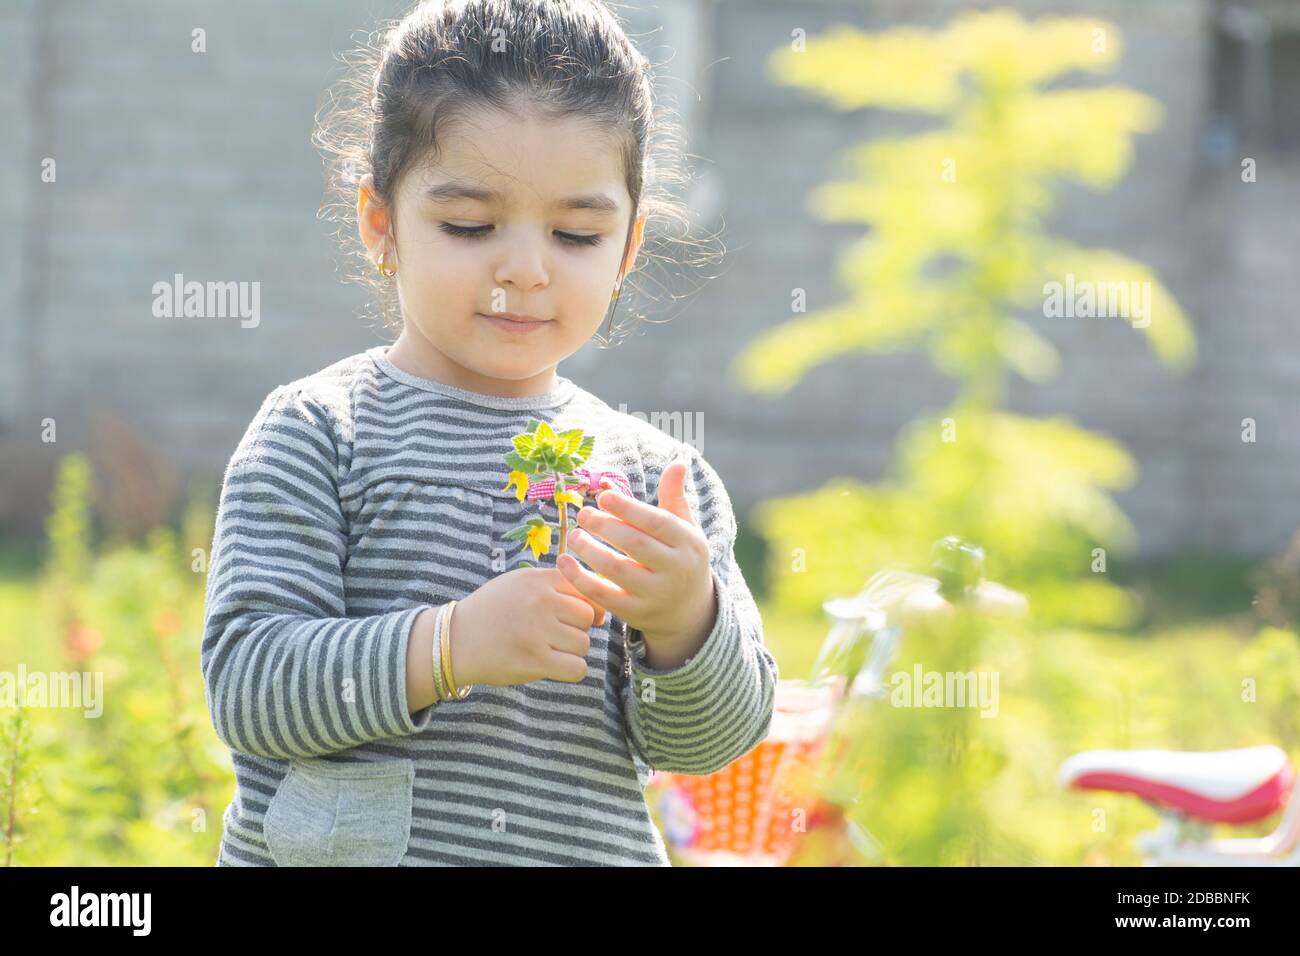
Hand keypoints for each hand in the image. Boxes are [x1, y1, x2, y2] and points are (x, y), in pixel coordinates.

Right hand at [451, 567, 606, 686]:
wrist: (455, 640)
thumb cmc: (493, 612)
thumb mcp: (520, 584)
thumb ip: (556, 587)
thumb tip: (601, 610)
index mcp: (538, 580)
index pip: (584, 589)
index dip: (587, 606)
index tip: (575, 617)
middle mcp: (540, 602)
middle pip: (587, 618)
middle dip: (577, 630)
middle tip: (555, 637)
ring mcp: (537, 631)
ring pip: (583, 644)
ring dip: (571, 651)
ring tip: (548, 650)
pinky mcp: (534, 661)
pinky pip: (576, 668)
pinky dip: (570, 670)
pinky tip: (552, 666)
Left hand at [557, 459, 716, 666]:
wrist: (689, 611)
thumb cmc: (680, 557)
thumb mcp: (685, 529)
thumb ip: (674, 498)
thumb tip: (677, 462)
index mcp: (687, 543)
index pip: (658, 523)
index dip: (629, 509)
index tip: (602, 497)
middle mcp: (675, 569)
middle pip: (637, 545)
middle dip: (606, 527)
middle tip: (583, 514)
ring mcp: (655, 594)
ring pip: (618, 571)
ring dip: (590, 551)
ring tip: (574, 536)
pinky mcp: (635, 614)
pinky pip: (603, 597)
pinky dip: (580, 580)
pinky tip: (564, 562)